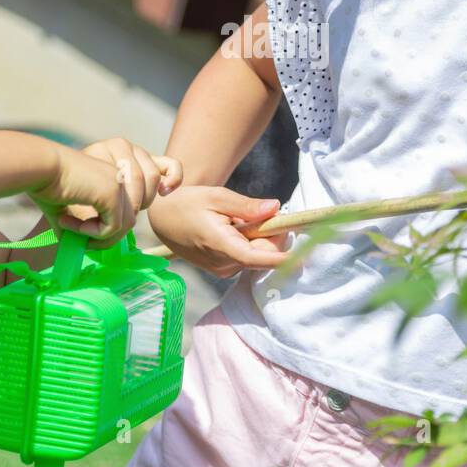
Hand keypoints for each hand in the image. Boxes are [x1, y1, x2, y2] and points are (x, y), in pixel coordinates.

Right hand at [45, 138, 183, 246]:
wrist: (36, 170)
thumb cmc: (52, 186)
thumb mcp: (88, 202)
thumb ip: (107, 214)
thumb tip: (120, 239)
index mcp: (125, 155)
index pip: (166, 166)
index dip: (173, 178)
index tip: (165, 192)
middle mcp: (127, 159)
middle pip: (146, 203)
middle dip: (119, 226)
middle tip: (86, 229)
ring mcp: (123, 173)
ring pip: (130, 221)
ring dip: (102, 234)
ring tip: (75, 226)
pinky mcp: (114, 186)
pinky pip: (116, 225)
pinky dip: (93, 233)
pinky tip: (70, 223)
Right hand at [147, 185, 291, 276]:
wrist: (164, 218)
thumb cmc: (189, 203)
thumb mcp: (216, 196)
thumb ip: (246, 206)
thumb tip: (275, 208)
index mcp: (220, 245)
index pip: (256, 258)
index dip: (280, 258)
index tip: (302, 258)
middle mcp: (223, 264)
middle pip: (263, 254)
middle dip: (272, 235)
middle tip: (260, 212)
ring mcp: (223, 269)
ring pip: (257, 256)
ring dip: (259, 238)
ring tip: (236, 220)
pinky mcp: (224, 270)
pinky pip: (248, 257)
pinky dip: (250, 242)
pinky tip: (233, 229)